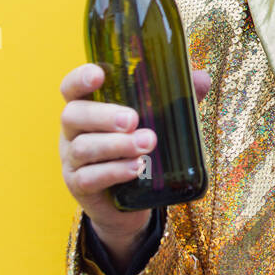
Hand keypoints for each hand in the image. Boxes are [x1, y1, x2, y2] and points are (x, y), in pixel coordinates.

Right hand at [58, 63, 211, 265]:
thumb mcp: (155, 121)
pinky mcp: (79, 186)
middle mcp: (74, 131)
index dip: (80, 78)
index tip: (99, 74)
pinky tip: (136, 168)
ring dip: (117, 145)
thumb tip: (202, 78)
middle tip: (133, 119)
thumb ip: (174, 100)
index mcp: (88, 107)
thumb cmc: (139, 149)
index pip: (72, 88)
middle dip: (103, 115)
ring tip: (147, 143)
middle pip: (73, 115)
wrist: (128, 200)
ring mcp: (72, 160)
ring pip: (83, 147)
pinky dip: (114, 171)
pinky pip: (89, 178)